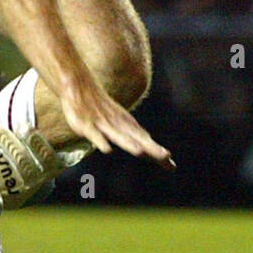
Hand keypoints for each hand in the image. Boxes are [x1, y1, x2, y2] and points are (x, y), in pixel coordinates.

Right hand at [59, 78, 174, 167]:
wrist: (81, 87)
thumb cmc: (101, 107)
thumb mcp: (118, 121)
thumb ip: (132, 137)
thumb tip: (147, 152)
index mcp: (126, 126)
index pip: (145, 141)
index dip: (157, 153)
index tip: (171, 166)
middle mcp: (118, 125)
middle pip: (137, 139)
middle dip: (150, 148)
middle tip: (166, 156)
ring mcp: (102, 125)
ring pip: (118, 136)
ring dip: (129, 144)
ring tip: (141, 152)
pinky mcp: (86, 125)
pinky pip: (94, 135)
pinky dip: (101, 141)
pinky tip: (107, 150)